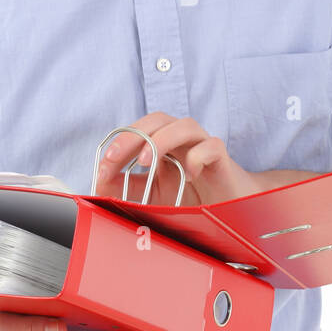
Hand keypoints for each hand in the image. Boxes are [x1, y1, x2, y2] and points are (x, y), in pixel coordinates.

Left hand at [94, 112, 297, 205]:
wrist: (232, 211)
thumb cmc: (193, 199)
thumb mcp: (153, 196)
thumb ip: (127, 190)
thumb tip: (99, 186)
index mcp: (163, 145)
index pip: (138, 130)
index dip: (119, 143)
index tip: (103, 166)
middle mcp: (182, 141)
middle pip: (157, 119)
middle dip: (133, 135)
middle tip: (116, 158)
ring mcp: (203, 146)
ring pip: (185, 125)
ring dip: (162, 139)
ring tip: (146, 163)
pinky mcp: (223, 159)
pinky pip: (212, 146)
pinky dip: (197, 156)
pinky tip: (189, 175)